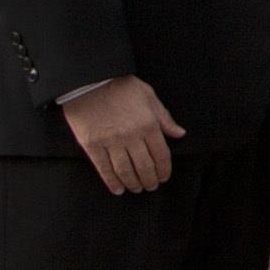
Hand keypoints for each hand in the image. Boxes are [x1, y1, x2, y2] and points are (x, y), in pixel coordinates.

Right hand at [60, 75, 177, 194]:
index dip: (164, 170)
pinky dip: (112, 182)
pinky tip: (118, 189)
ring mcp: (110, 142)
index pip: (161, 155)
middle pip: (144, 167)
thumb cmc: (121, 86)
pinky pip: (104, 169)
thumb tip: (180, 134)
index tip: (164, 177)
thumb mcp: (148, 96)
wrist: (89, 80)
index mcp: (148, 124)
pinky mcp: (92, 145)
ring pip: (125, 171)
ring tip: (137, 188)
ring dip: (133, 183)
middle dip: (150, 180)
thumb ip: (164, 118)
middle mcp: (131, 136)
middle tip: (151, 186)